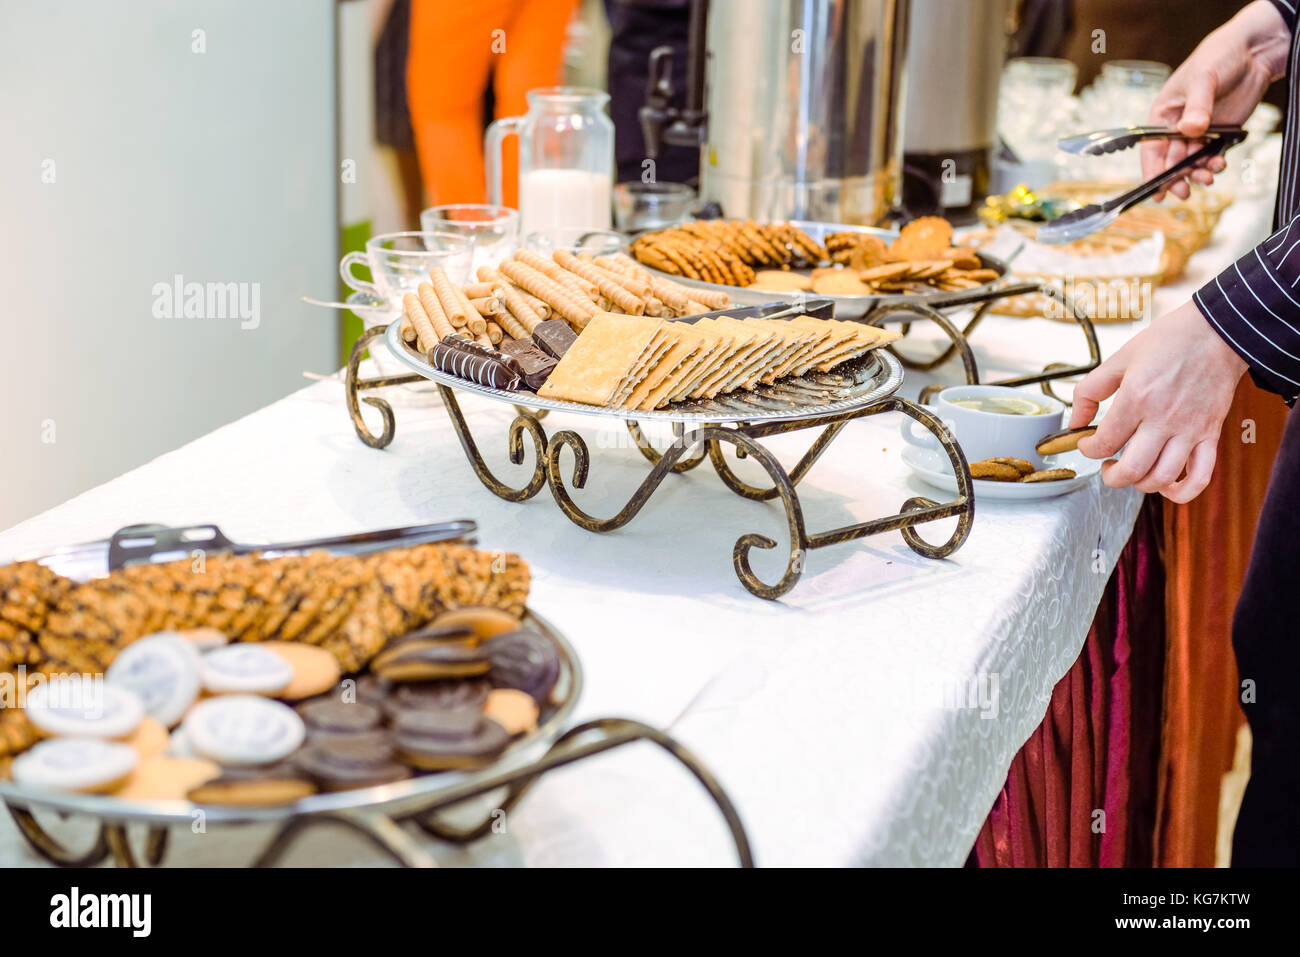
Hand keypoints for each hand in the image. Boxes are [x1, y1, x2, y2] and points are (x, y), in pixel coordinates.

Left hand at [1070, 300, 1246, 502]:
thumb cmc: (1169, 341)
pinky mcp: (1210, 434)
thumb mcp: (1119, 358)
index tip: (1086, 444)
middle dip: (1111, 477)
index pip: (1104, 443)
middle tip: (1106, 467)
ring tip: (1132, 472)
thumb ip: (1090, 391)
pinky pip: (1201, 475)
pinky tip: (1167, 487)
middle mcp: (1164, 418)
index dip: (1088, 450)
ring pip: (1162, 477)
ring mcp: (1190, 429)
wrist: (1217, 332)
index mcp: (1137, 398)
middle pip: (1132, 469)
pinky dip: (1183, 491)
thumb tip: (1075, 421)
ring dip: (1140, 484)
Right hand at [1142, 0, 1290, 199]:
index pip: (1152, 148)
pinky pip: (1212, 156)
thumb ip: (1197, 107)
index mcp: (1164, 114)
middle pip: (1171, 161)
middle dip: (1177, 178)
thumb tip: (1189, 130)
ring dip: (1197, 174)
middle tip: (1184, 192)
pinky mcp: (1219, 133)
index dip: (1152, 171)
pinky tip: (1219, 165)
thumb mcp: (1203, 79)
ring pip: (1192, 162)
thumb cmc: (1218, 57)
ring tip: (1207, 178)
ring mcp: (1199, 132)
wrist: (1252, 52)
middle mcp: (1178, 127)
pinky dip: (1214, 164)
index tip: (1157, 190)